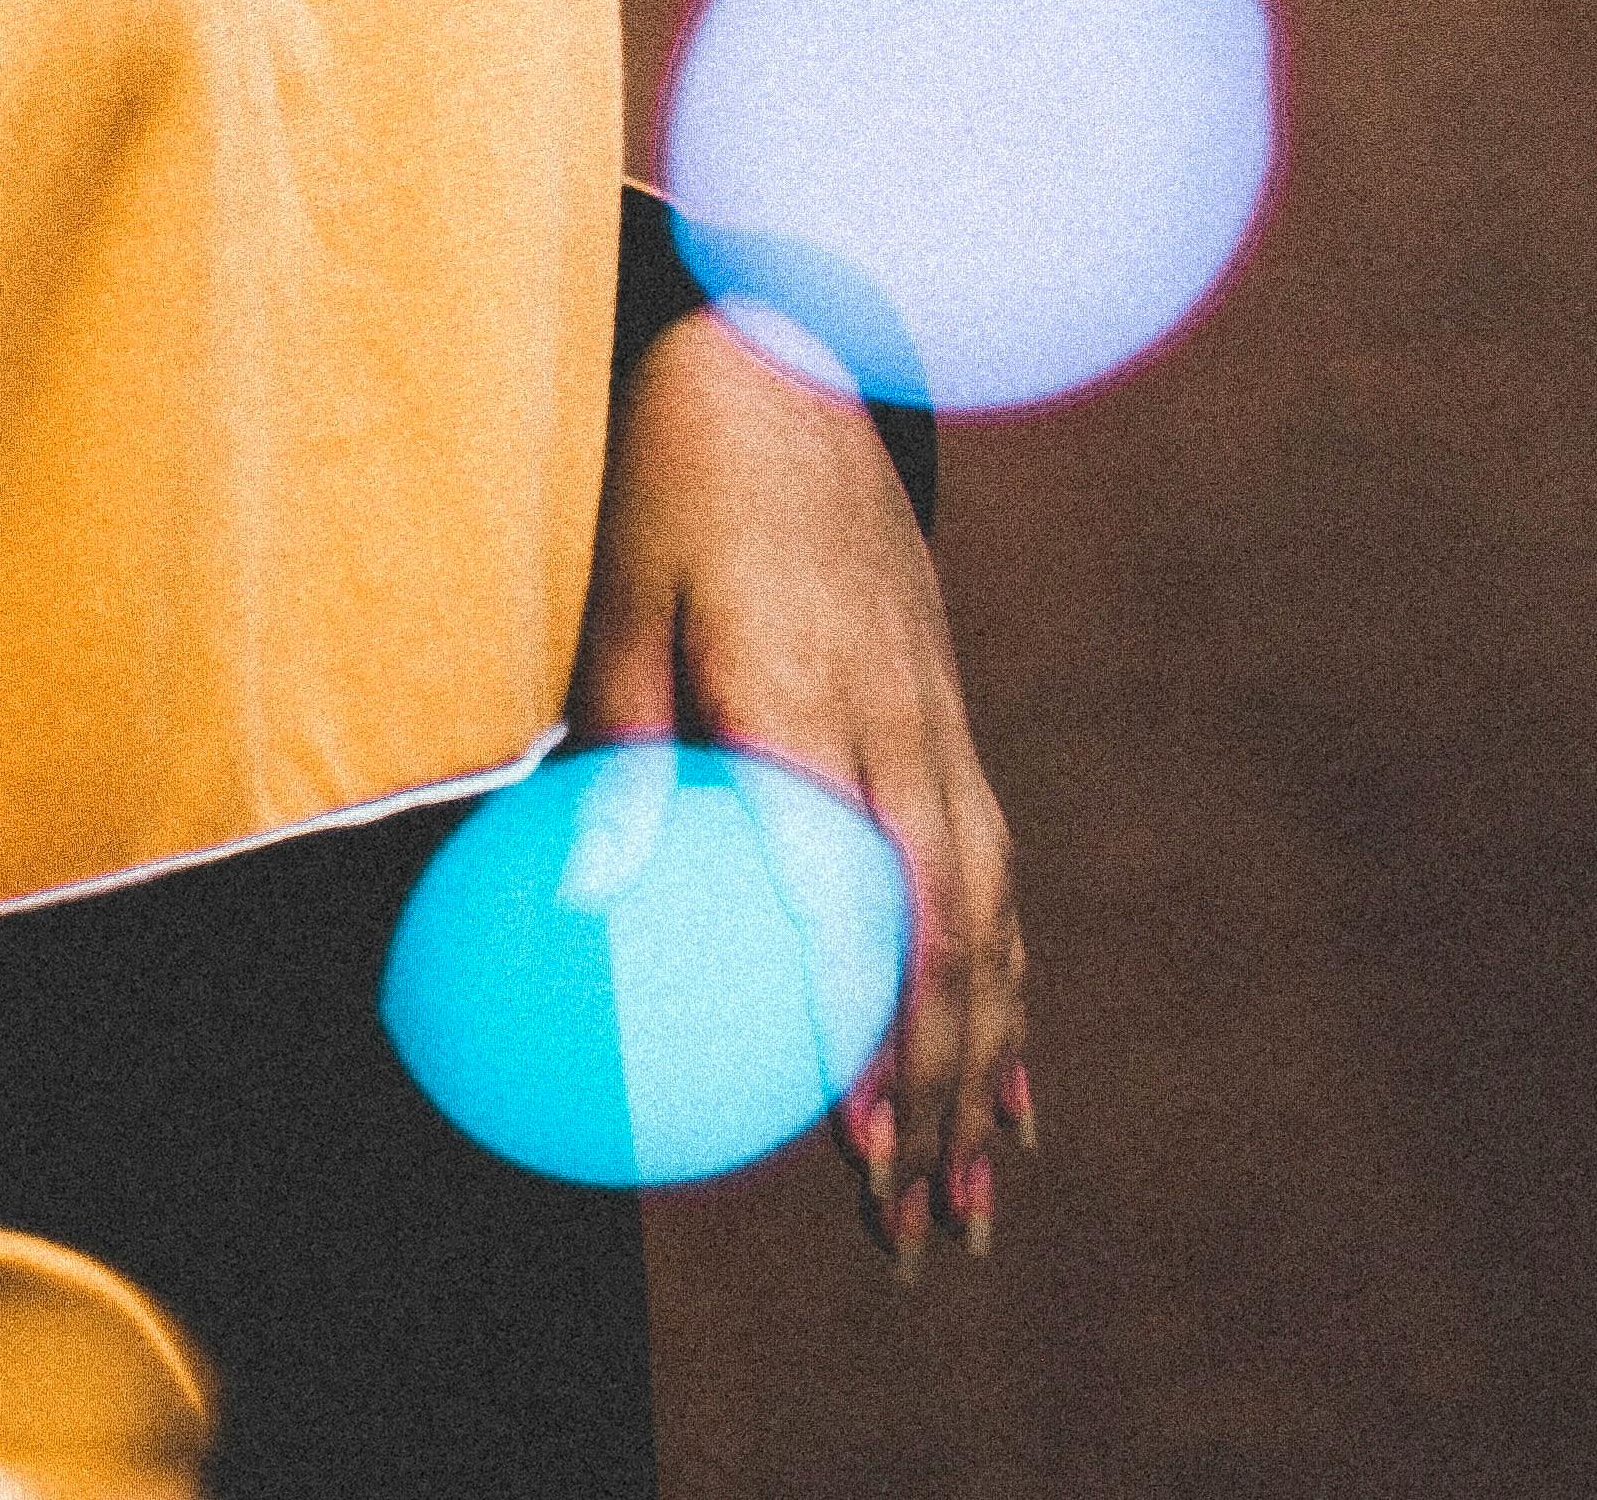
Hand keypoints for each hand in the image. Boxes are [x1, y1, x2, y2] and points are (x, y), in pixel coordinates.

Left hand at [567, 300, 1031, 1277]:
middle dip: (937, 1100)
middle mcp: (899, 733)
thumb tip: (591, 892)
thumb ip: (621, 747)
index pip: (852, 900)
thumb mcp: (620, 599)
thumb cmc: (677, 485)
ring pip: (991, 929)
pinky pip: (996, 879)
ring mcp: (941, 729)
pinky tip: (1002, 1076)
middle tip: (912, 1231)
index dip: (860, 1030)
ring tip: (972, 1202)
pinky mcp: (950, 724)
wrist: (794, 365)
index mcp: (808, 705)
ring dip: (983, 1070)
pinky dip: (1005, 989)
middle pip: (946, 945)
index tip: (850, 1148)